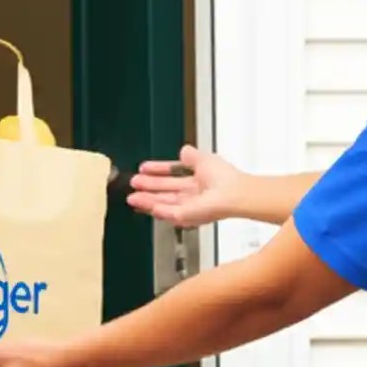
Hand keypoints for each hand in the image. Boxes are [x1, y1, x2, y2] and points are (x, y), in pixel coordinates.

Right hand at [127, 144, 247, 226]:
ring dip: (147, 200)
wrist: (234, 193)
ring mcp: (189, 207)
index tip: (144, 168)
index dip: (158, 171)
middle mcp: (192, 195)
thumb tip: (184, 150)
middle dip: (148, 187)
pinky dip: (157, 209)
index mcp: (197, 181)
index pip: (173, 176)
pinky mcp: (187, 216)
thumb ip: (191, 156)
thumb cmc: (226, 178)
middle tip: (134, 183)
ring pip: (163, 203)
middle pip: (165, 191)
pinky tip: (146, 205)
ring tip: (132, 196)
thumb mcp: (204, 159)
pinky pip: (168, 213)